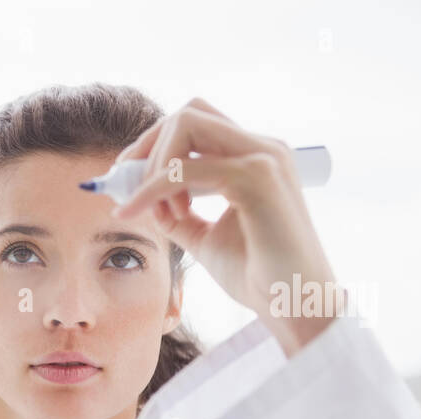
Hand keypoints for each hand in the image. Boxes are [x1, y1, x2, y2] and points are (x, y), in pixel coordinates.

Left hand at [111, 98, 338, 355]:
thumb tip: (141, 200)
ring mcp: (263, 158)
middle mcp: (264, 148)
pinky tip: (136, 214)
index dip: (155, 146)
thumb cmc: (258, 275)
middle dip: (146, 146)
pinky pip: (183, 169)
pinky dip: (151, 189)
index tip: (127, 182)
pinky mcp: (255, 178)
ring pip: (184, 126)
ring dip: (152, 167)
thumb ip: (177, 215)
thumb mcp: (206, 239)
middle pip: (188, 113)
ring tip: (154, 213)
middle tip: (125, 188)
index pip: (197, 124)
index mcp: (257, 157)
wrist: (295, 304)